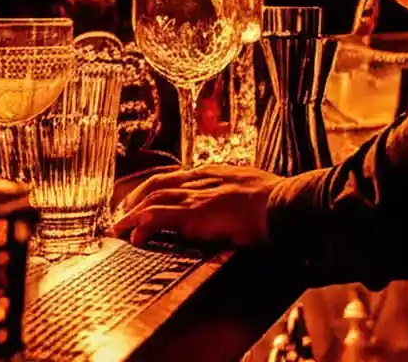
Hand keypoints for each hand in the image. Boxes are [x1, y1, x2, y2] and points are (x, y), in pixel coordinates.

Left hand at [110, 165, 281, 246]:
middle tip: (125, 212)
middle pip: (159, 183)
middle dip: (138, 197)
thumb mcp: (257, 189)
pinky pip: (158, 215)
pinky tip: (134, 235)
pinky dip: (142, 224)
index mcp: (217, 172)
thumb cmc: (280, 202)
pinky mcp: (195, 213)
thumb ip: (242, 193)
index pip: (179, 176)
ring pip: (153, 198)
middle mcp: (203, 179)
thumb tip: (242, 206)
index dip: (159, 187)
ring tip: (120, 227)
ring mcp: (198, 195)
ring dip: (132, 213)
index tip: (148, 197)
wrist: (286, 205)